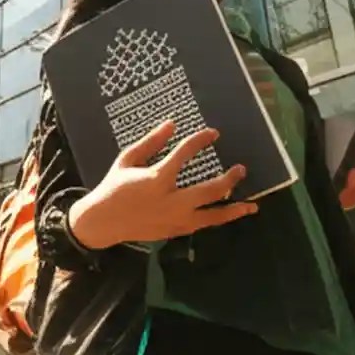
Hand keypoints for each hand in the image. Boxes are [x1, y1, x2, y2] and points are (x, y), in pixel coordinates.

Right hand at [70, 121, 257, 249]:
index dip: (201, 141)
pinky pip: (203, 225)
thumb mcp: (128, 160)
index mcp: (157, 178)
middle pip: (209, 190)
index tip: (214, 133)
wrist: (102, 222)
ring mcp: (175, 219)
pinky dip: (218, 220)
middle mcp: (171, 201)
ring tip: (251, 206)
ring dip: (233, 209)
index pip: (184, 154)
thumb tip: (172, 124)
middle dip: (229, 180)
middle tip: (241, 169)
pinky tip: (230, 215)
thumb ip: (151, 142)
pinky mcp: (175, 231)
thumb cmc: (114, 187)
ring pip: (212, 216)